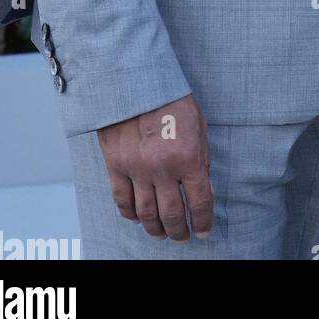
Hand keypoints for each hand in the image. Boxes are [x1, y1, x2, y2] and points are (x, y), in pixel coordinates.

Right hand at [97, 93, 212, 240]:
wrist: (136, 82)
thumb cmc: (172, 100)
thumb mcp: (199, 126)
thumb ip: (201, 158)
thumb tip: (203, 187)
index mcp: (189, 157)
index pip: (200, 202)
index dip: (203, 222)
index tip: (203, 231)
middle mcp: (163, 168)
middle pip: (171, 215)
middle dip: (179, 231)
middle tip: (182, 236)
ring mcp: (137, 169)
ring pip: (146, 214)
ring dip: (155, 229)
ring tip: (161, 233)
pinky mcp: (116, 166)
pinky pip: (122, 201)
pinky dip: (130, 215)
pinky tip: (138, 218)